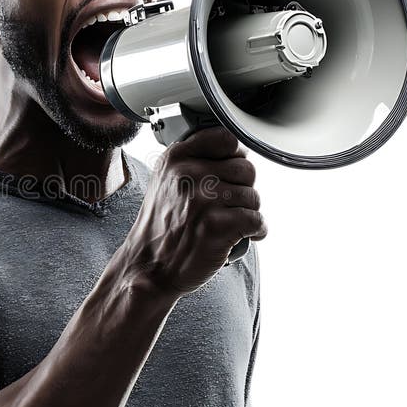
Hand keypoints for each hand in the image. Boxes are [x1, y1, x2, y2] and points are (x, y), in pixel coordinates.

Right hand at [122, 126, 266, 296]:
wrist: (149, 268)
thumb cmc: (162, 227)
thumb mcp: (165, 181)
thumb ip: (194, 159)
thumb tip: (236, 149)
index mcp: (176, 158)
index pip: (227, 138)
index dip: (235, 157)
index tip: (229, 174)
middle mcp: (189, 174)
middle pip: (247, 169)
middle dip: (243, 189)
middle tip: (226, 206)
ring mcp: (203, 200)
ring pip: (253, 197)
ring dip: (248, 213)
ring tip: (229, 223)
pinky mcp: (217, 226)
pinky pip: (257, 221)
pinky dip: (256, 231)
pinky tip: (241, 236)